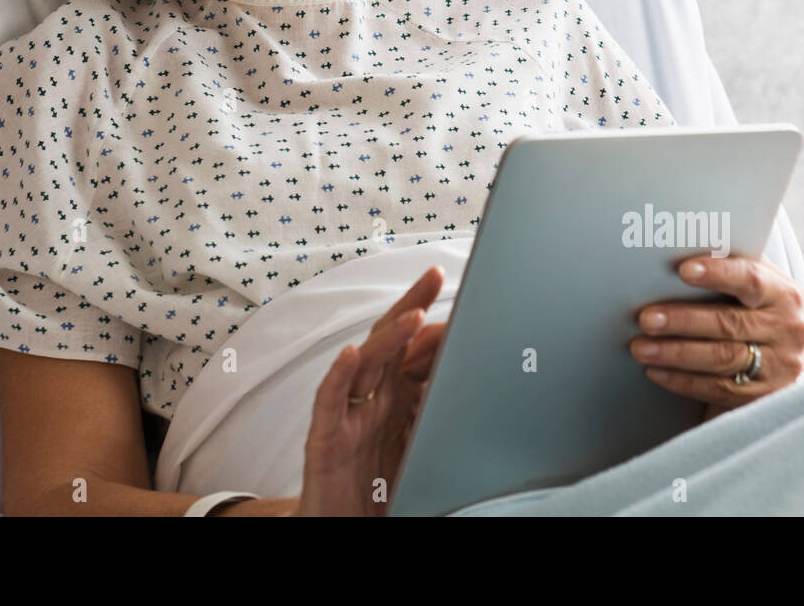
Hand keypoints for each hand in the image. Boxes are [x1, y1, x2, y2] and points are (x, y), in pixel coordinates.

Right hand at [296, 266, 447, 515]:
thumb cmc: (380, 489)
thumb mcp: (421, 444)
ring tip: (414, 314)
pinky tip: (350, 354)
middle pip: (389, 341)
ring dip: (388, 337)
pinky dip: (338, 376)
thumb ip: (439, 411)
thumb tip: (479, 382)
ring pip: (365, 365)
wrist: (340, 529)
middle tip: (434, 275)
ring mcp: (346, 417)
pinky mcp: (324, 442)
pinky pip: (329, 402)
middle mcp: (371, 399)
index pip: (416, 347)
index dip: (438, 324)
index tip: (467, 299)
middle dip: (411, 305)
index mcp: (396, 397)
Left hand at [628, 254, 803, 419]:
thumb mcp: (758, 280)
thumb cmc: (760, 303)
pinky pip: (720, 389)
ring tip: (641, 348)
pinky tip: (656, 372)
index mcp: (782, 293)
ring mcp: (780, 366)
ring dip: (675, 354)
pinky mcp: (766, 395)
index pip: (750, 279)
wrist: (799, 349)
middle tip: (644, 318)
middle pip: (729, 324)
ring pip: (722, 359)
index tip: (682, 270)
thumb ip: (729, 262)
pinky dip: (684, 381)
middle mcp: (786, 330)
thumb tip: (679, 239)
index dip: (717, 273)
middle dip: (682, 321)